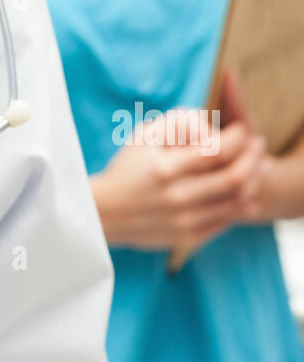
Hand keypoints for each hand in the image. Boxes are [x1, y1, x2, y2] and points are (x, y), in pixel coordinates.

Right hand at [91, 68, 266, 250]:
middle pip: (233, 177)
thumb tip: (210, 125)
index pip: (217, 151)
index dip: (238, 137)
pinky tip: (249, 193)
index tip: (243, 129)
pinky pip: (226, 221)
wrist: (103, 213)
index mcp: (165, 169)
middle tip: (258, 144)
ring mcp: (184, 220)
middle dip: (253, 157)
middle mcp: (177, 197)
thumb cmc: (126, 169)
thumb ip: (176, 125)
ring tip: (259, 166)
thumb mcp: (143, 137)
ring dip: (254, 181)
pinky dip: (243, 206)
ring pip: (235, 202)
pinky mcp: (187, 236)